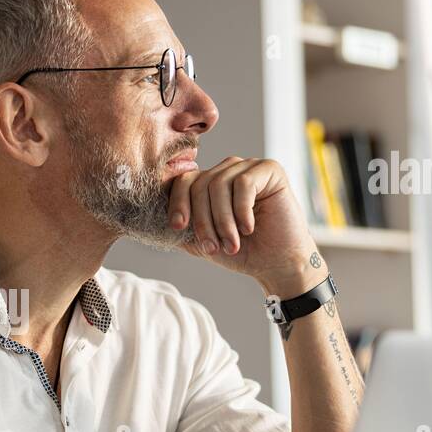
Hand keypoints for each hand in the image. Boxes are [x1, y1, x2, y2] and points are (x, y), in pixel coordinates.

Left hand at [168, 156, 322, 297]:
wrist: (277, 264)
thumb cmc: (242, 252)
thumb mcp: (203, 241)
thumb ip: (183, 228)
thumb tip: (154, 222)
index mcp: (211, 183)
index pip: (184, 181)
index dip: (177, 203)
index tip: (178, 227)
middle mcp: (228, 170)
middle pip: (200, 183)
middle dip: (202, 220)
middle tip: (212, 248)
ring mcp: (249, 167)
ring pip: (219, 184)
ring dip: (222, 221)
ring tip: (232, 244)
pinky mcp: (270, 169)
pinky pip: (243, 184)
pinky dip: (242, 211)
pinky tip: (249, 228)